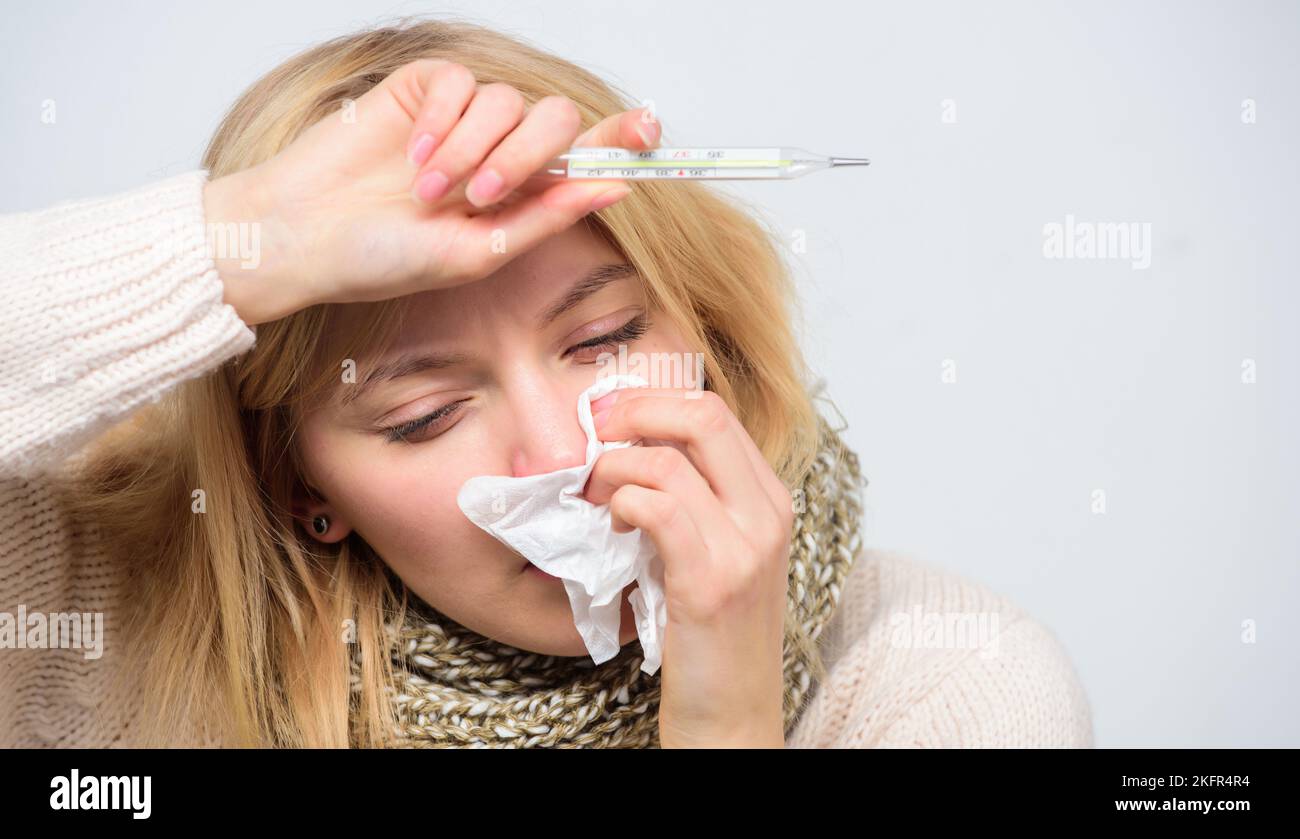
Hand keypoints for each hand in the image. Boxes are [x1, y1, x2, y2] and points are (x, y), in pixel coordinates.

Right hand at [203, 59, 659, 324]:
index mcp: (519, 197)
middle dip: (526, 156)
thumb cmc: (384, 259)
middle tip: (478, 197)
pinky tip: (409, 153)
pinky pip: (460, 84)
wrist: (306, 234)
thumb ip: (546, 216)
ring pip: (506, 102)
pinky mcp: (424, 91)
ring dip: (469, 149)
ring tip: (426, 190)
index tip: (648, 128)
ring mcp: (462, 122)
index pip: (584, 158)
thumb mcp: (477, 252)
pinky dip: (440, 122)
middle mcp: (498, 154)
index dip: (620, 139)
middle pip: (555, 122)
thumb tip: (617, 186)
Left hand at [582, 388, 793, 747]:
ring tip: (594, 491)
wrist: (733, 718)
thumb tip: (632, 450)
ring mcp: (745, 548)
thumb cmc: (714, 638)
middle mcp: (768, 514)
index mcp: (771, 500)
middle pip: (703, 415)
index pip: (715, 412)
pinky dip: (622, 502)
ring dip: (613, 466)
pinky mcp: (711, 583)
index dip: (654, 400)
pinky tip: (612, 522)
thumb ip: (695, 501)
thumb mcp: (719, 554)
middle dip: (634, 411)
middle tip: (594, 432)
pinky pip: (657, 509)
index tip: (611, 413)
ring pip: (669, 461)